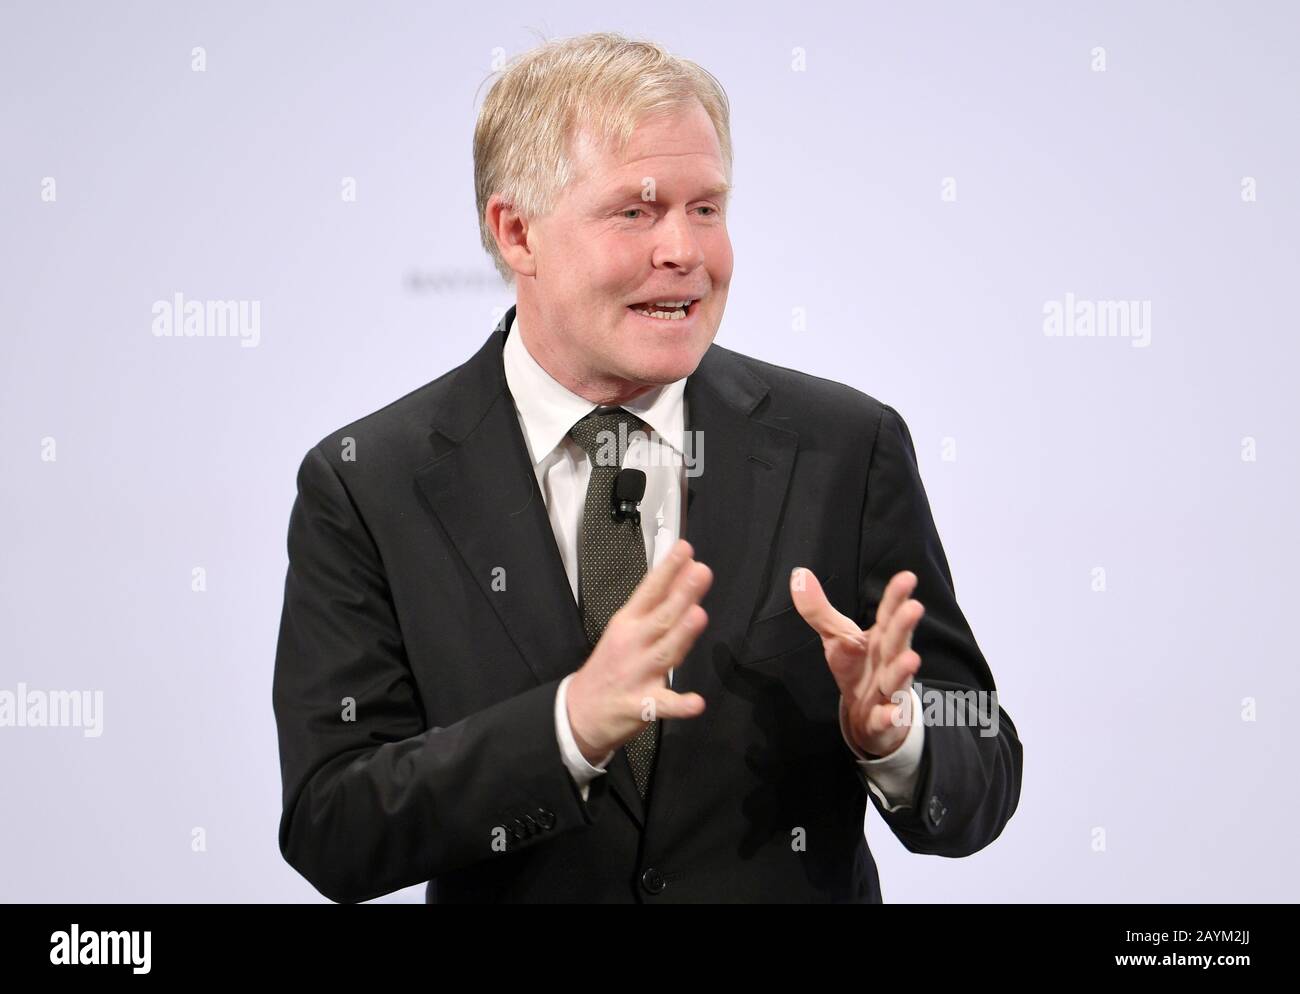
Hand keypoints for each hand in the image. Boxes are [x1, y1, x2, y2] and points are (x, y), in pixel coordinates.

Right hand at [566, 539, 710, 762]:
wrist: (579, 712)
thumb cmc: (610, 664)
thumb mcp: (626, 629)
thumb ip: (657, 605)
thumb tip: (684, 572)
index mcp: (628, 623)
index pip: (649, 591)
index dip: (667, 570)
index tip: (685, 549)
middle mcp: (632, 644)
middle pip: (660, 617)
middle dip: (681, 594)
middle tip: (701, 572)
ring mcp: (636, 675)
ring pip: (663, 652)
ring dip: (681, 635)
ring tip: (699, 615)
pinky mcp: (640, 705)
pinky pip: (662, 705)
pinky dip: (679, 705)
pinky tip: (696, 702)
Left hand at [789, 568, 923, 758]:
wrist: (866, 716)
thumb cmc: (858, 668)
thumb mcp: (837, 637)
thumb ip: (819, 609)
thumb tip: (799, 574)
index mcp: (880, 639)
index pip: (888, 614)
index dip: (896, 596)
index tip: (907, 576)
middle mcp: (889, 661)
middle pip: (896, 642)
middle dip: (905, 626)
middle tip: (916, 606)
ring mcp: (888, 691)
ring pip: (897, 679)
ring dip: (903, 670)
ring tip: (912, 658)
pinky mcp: (882, 718)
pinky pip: (886, 718)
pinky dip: (890, 716)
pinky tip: (893, 713)